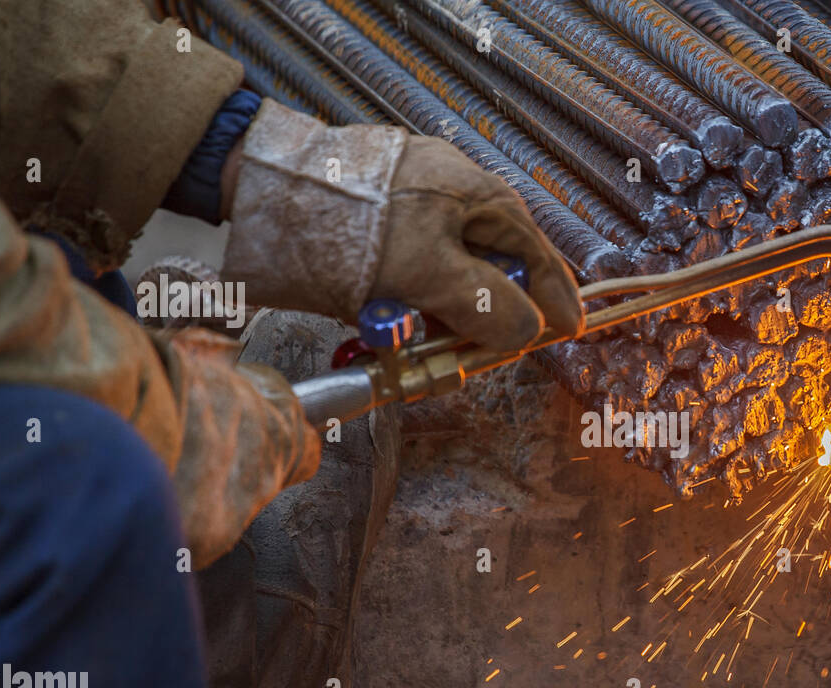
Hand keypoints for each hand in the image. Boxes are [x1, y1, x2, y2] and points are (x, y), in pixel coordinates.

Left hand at [371, 136, 582, 350]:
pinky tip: (376, 320)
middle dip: (477, 322)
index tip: (563, 337)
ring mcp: (419, 212)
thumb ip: (488, 307)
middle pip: (493, 277)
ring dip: (431, 320)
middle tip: (458, 356)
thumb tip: (533, 332)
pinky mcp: (383, 227)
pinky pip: (410, 279)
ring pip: (448, 284)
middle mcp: (459, 203)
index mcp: (485, 201)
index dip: (552, 305)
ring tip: (401, 338)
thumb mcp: (430, 272)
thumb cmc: (357, 226)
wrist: (267, 188)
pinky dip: (400, 307)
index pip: (540, 261)